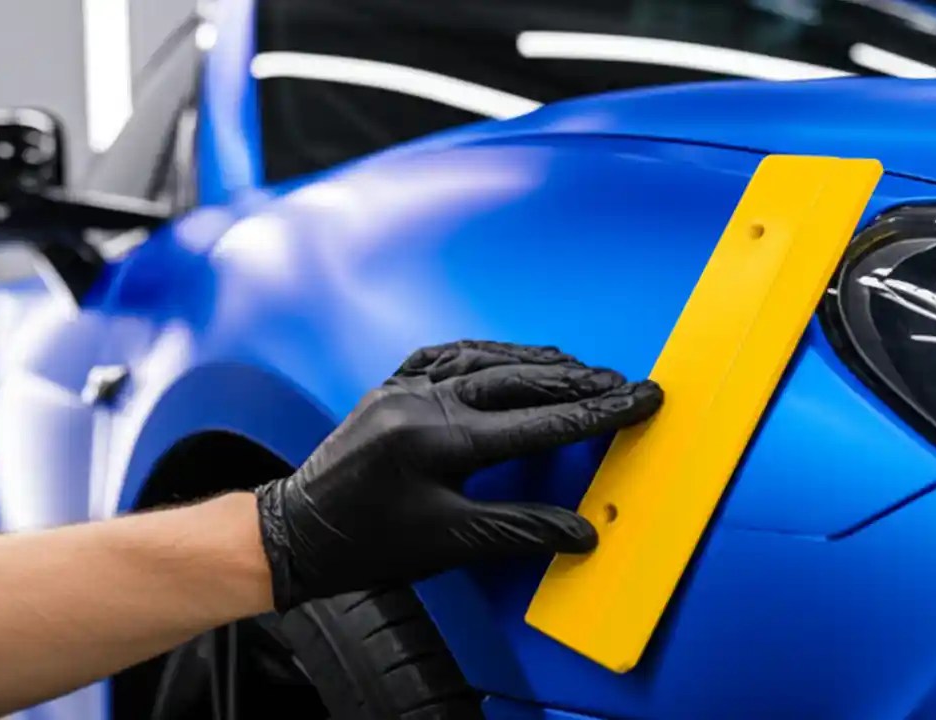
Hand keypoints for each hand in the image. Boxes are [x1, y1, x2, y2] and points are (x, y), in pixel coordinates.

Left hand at [256, 340, 663, 610]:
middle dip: (578, 383)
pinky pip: (448, 356)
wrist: (295, 533)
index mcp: (439, 440)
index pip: (539, 423)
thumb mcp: (449, 543)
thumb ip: (520, 530)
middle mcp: (422, 401)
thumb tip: (583, 532)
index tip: (640, 401)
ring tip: (582, 370)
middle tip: (623, 383)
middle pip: (519, 381)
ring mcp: (403, 388)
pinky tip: (510, 356)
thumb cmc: (367, 544)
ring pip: (485, 360)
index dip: (598, 415)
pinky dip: (488, 354)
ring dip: (538, 364)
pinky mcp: (389, 387)